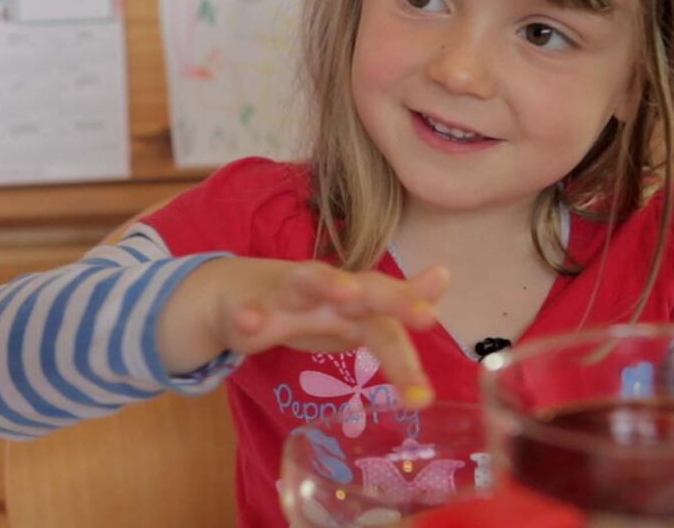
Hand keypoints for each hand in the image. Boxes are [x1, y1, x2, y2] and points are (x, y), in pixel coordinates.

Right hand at [158, 258, 447, 408]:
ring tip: (348, 294)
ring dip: (328, 283)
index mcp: (354, 300)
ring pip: (307, 282)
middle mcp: (326, 290)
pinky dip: (249, 315)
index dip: (410, 360)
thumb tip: (442, 288)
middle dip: (394, 299)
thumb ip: (392, 313)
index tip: (426, 392)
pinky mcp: (248, 304)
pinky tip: (251, 325)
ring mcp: (286, 293)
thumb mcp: (350, 314)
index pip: (389, 325)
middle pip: (364, 289)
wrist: (232, 293)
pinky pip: (248, 310)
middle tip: (425, 314)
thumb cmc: (303, 306)